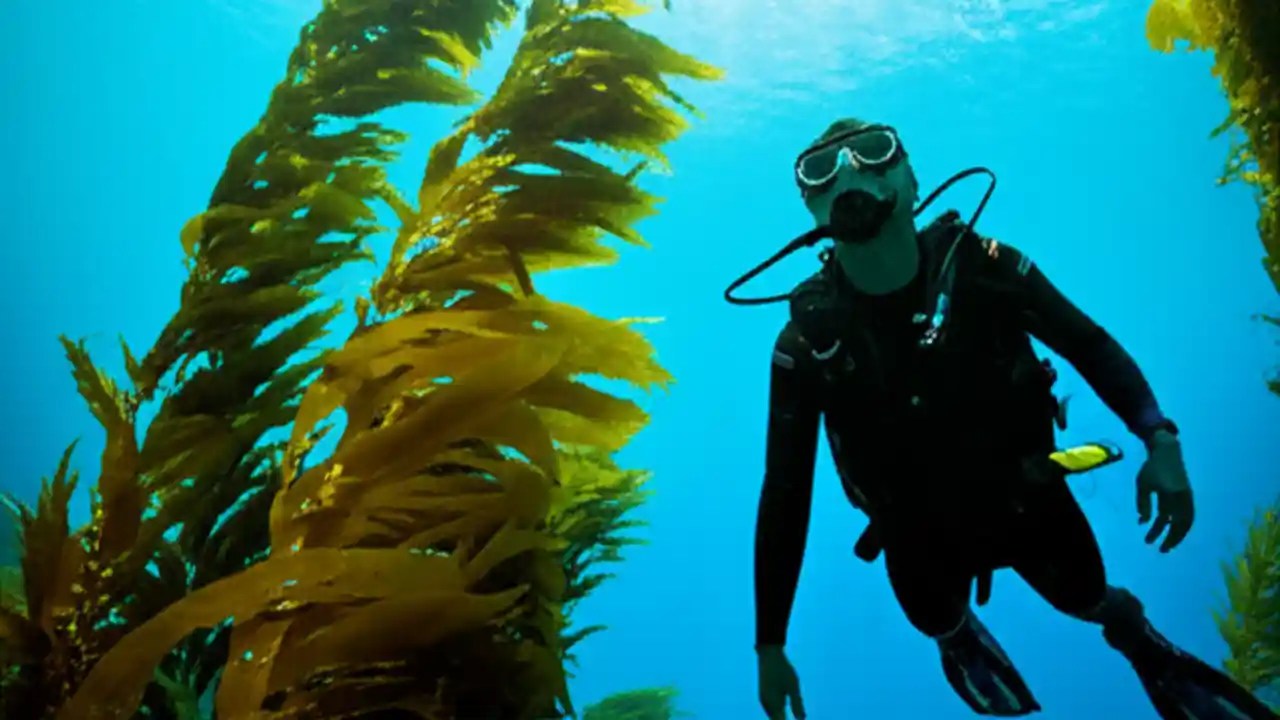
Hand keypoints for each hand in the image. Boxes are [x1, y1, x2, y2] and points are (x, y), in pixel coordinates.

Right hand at [757, 644, 806, 718]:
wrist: (769, 653)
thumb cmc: (783, 669)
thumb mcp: (793, 685)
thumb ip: (797, 703)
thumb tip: (802, 719)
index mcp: (773, 704)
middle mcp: (767, 704)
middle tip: (797, 719)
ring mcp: (765, 700)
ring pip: (774, 717)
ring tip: (790, 717)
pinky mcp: (766, 696)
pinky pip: (773, 711)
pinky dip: (779, 716)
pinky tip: (784, 716)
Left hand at [1136, 429, 1193, 551]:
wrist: (1168, 452)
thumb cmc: (1151, 468)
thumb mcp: (1142, 485)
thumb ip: (1143, 503)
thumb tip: (1144, 522)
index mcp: (1171, 494)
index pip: (1165, 519)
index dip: (1156, 532)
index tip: (1148, 542)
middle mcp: (1183, 497)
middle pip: (1181, 524)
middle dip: (1172, 539)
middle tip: (1162, 550)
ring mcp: (1188, 497)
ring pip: (1187, 521)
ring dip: (1179, 534)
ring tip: (1169, 543)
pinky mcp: (1190, 496)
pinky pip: (1189, 515)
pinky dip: (1182, 524)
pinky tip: (1172, 529)